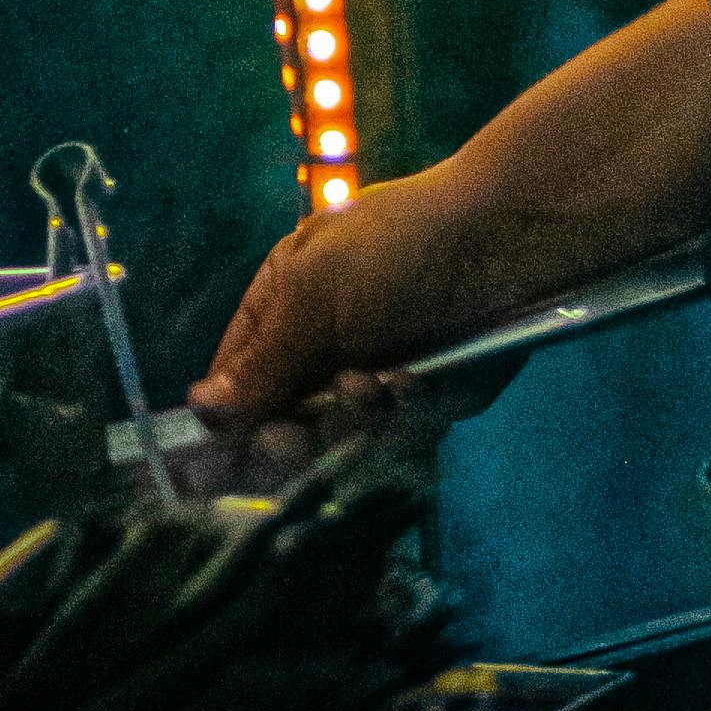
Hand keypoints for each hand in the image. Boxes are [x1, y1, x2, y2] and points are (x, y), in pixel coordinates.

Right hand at [187, 168, 492, 452]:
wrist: (509, 241)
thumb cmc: (399, 245)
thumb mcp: (315, 293)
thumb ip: (261, 361)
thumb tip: (202, 409)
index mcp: (281, 310)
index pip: (234, 390)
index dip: (228, 432)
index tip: (222, 468)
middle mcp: (322, 352)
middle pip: (283, 432)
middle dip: (291, 438)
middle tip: (298, 436)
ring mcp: (374, 380)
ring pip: (342, 446)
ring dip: (356, 424)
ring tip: (381, 385)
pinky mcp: (424, 404)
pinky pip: (398, 443)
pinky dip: (406, 420)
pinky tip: (420, 383)